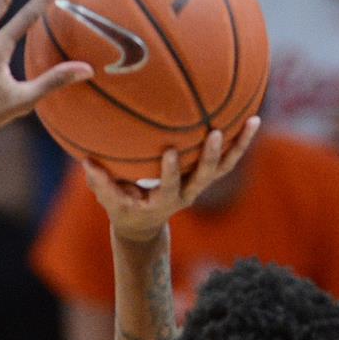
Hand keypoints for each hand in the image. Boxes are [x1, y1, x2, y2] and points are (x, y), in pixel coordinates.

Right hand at [78, 119, 259, 246]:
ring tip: (254, 121)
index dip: (172, 171)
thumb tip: (85, 162)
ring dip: (239, 146)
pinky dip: (240, 140)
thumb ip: (100, 183)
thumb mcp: (110, 200)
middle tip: (215, 134)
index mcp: (165, 201)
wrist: (146, 222)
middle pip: (205, 176)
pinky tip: (252, 117)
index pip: (170, 186)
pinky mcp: (206, 175)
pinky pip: (228, 159)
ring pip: (224, 167)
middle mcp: (188, 193)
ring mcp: (200, 184)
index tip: (171, 152)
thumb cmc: (124, 207)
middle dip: (211, 156)